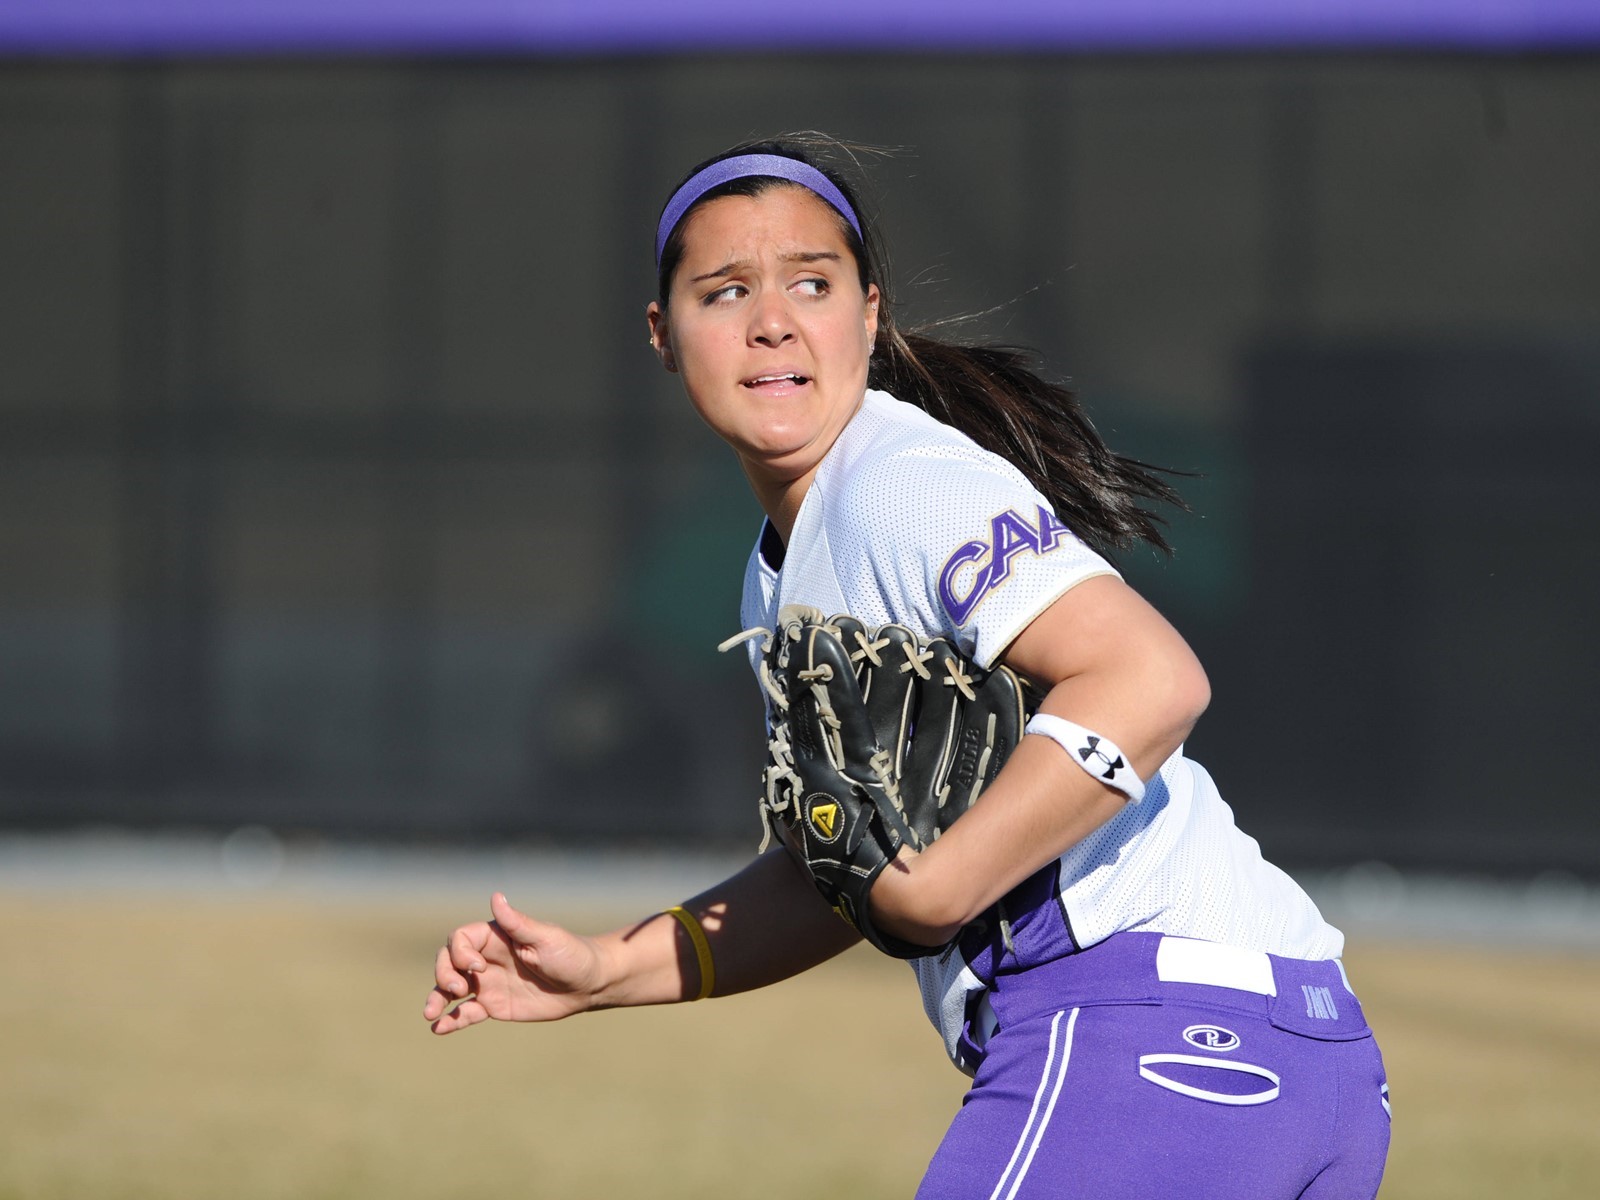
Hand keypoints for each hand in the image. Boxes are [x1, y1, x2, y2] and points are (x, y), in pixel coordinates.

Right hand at [424, 893, 608, 1034]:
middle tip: (459, 990)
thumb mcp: (546, 937)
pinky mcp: (494, 1005)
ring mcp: (488, 983)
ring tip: (430, 1014)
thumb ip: (517, 923)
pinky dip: (451, 1020)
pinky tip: (439, 1029)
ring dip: (437, 998)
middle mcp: (486, 958)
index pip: (460, 939)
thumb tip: (496, 895)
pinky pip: (466, 1012)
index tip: (478, 967)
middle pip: (448, 962)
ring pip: (450, 988)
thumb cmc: (571, 954)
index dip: (459, 952)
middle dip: (444, 975)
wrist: (588, 984)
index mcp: (496, 936)